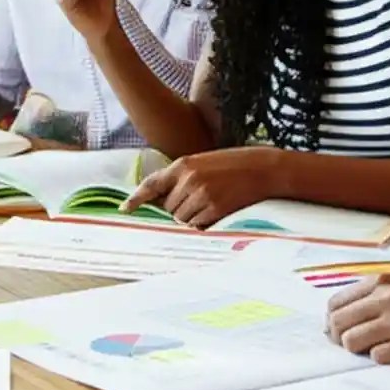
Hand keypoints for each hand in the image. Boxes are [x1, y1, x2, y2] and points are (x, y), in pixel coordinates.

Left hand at [121, 148, 283, 227]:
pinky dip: (204, 223)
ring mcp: (200, 195)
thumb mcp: (203, 164)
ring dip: (192, 217)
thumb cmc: (234, 165)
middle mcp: (188, 180)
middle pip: (168, 208)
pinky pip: (197, 225)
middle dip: (179, 208)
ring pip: (181, 219)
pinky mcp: (214, 209)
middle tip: (201, 198)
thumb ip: (182, 178)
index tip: (125, 209)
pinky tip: (219, 209)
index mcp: (183, 165)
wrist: (264, 169)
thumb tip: (163, 201)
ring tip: (212, 202)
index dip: (136, 198)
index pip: (152, 184)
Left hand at [326, 274, 389, 363]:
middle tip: (353, 346)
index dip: (332, 322)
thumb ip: (373, 299)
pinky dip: (384, 359)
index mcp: (385, 281)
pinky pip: (379, 358)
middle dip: (340, 339)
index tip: (338, 332)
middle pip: (338, 324)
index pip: (335, 304)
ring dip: (360, 351)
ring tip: (378, 348)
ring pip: (353, 342)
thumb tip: (332, 323)